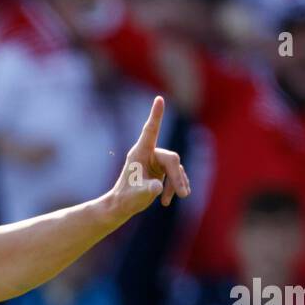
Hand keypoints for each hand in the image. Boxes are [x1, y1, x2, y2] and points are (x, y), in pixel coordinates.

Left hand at [108, 96, 190, 219]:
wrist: (122, 206)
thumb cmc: (125, 199)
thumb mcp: (136, 196)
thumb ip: (147, 190)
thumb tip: (158, 188)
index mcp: (139, 153)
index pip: (150, 131)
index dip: (156, 115)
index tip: (159, 99)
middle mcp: (148, 153)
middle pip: (171, 159)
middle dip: (177, 177)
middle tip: (183, 194)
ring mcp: (156, 161)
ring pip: (176, 168)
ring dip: (177, 184)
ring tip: (169, 200)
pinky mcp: (161, 169)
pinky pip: (176, 175)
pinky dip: (175, 187)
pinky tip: (166, 200)